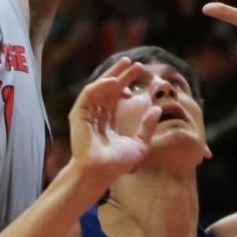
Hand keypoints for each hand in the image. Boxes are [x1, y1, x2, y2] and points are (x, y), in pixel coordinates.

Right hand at [67, 58, 160, 185]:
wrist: (99, 172)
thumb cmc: (117, 164)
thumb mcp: (140, 143)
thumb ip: (147, 126)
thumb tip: (158, 109)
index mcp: (108, 120)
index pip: (116, 96)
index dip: (127, 84)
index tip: (140, 75)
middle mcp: (96, 114)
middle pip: (109, 88)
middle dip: (122, 74)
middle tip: (137, 64)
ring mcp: (87, 113)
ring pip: (100, 87)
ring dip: (113, 74)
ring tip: (127, 65)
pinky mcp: (79, 114)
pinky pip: (89, 93)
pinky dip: (101, 85)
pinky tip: (115, 81)